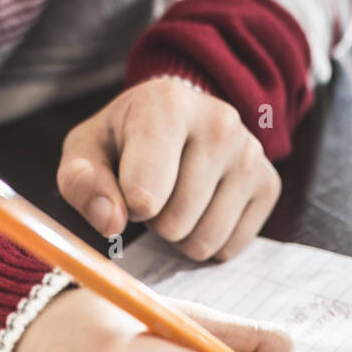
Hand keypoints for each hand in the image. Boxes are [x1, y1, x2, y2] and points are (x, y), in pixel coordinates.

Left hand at [56, 78, 280, 260]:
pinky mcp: (269, 184)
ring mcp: (250, 154)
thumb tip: (110, 223)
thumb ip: (81, 184)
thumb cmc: (123, 142)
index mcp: (168, 103)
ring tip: (178, 199)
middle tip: (156, 193)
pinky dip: (210, 241)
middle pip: (174, 224)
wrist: (177, 122)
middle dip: (156, 222)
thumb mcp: (86, 154)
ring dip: (182, 236)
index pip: (144, 196)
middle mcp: (219, 123)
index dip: (126, 206)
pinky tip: (204, 207)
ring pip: (204, 242)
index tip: (126, 183)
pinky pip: (229, 248)